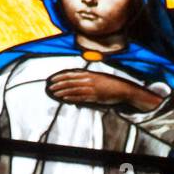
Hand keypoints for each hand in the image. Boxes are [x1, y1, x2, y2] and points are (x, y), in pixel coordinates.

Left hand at [46, 69, 163, 111]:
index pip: (72, 74)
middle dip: (59, 84)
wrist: (123, 89)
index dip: (61, 77)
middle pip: (70, 81)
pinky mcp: (95, 97)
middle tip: (50, 87)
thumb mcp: (99, 77)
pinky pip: (81, 97)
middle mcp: (89, 80)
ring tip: (55, 93)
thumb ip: (89, 78)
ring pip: (74, 89)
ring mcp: (92, 88)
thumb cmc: (111, 83)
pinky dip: (72, 98)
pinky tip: (65, 98)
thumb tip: (79, 80)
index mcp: (90, 74)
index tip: (53, 79)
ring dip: (63, 91)